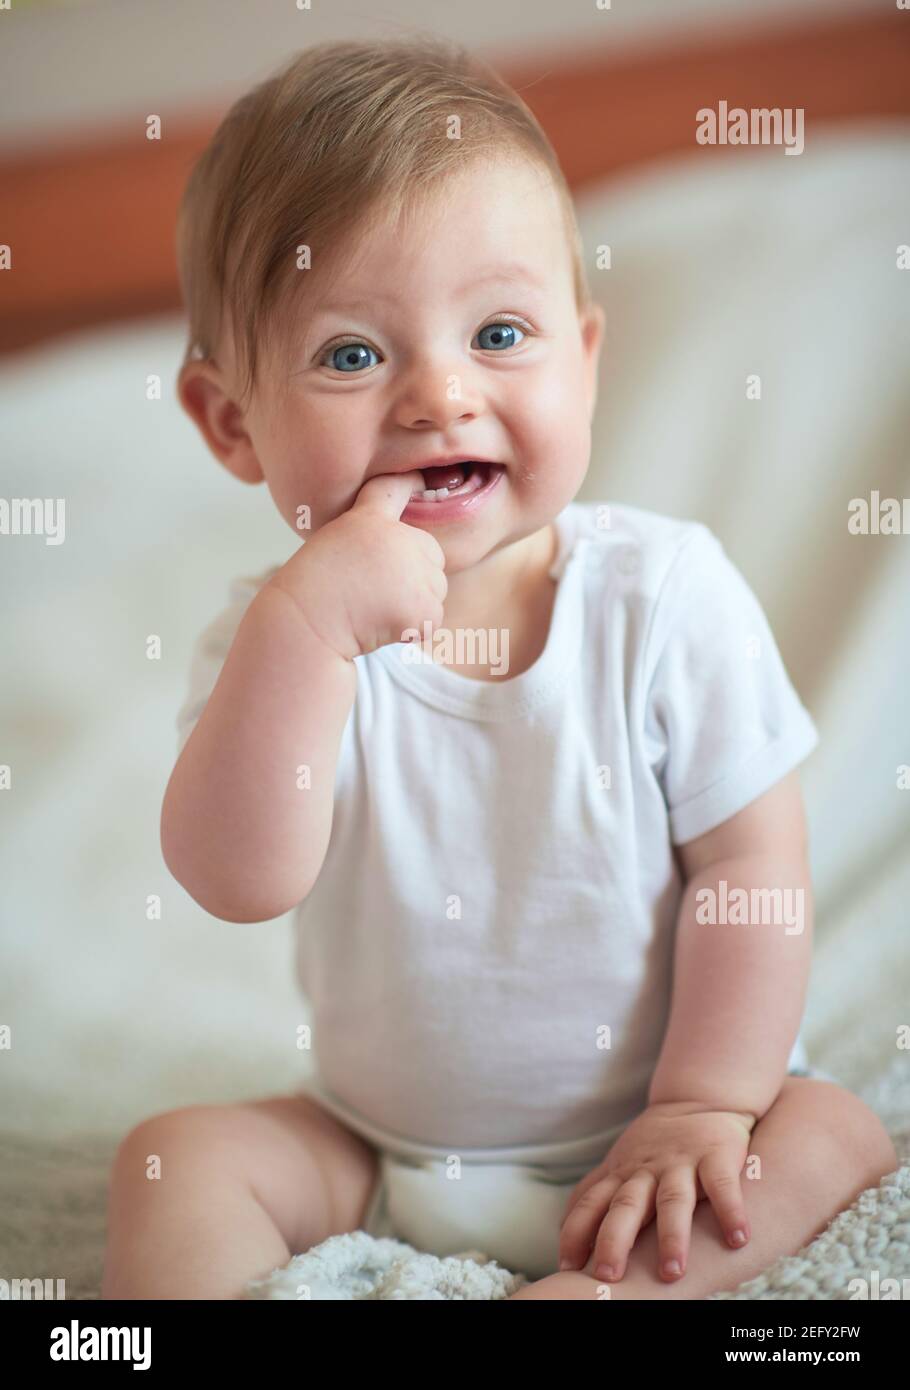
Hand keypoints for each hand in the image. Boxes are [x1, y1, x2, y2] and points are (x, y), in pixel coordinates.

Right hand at [267, 471, 446, 660]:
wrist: (306, 622)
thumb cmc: (310, 594)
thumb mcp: (331, 548)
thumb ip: (370, 544)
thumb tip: (402, 559)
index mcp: (369, 520)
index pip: (393, 490)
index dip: (410, 482)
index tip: (419, 477)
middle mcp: (399, 538)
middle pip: (433, 557)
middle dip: (416, 577)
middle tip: (375, 593)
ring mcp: (415, 571)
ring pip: (435, 592)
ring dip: (413, 605)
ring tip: (373, 609)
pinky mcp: (423, 605)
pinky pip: (431, 620)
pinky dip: (412, 628)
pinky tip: (381, 626)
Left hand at [558, 1101, 756, 1283]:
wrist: (700, 1100)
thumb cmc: (654, 1147)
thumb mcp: (619, 1166)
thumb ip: (595, 1196)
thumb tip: (563, 1234)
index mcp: (622, 1175)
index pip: (591, 1202)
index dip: (576, 1231)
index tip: (567, 1264)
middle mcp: (647, 1171)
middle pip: (625, 1205)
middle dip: (614, 1239)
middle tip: (608, 1274)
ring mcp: (681, 1164)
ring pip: (672, 1201)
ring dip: (671, 1236)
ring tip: (671, 1272)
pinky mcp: (717, 1158)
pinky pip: (723, 1187)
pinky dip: (730, 1211)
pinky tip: (738, 1239)